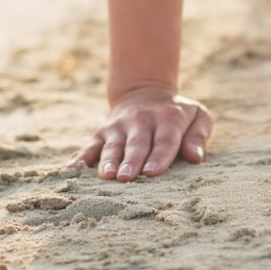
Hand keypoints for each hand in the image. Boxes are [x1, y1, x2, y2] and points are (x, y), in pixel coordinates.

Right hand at [71, 85, 213, 180]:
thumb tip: (196, 157)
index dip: (159, 156)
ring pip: (113, 146)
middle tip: (127, 178)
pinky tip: (71, 172)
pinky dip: (81, 159)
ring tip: (107, 176)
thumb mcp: (197, 115)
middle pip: (136, 144)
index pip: (164, 140)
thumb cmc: (177, 113)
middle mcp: (141, 121)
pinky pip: (90, 146)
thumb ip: (199, 134)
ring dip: (109, 161)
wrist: (144, 92)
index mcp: (168, 118)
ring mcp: (119, 126)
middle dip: (131, 161)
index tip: (153, 172)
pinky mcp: (102, 132)